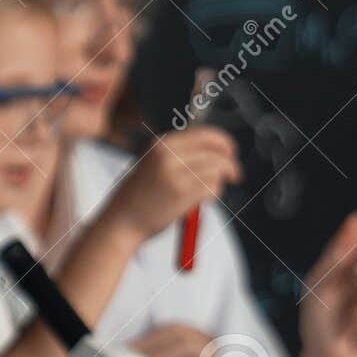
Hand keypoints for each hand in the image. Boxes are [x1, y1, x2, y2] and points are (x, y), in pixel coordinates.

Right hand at [103, 127, 239, 244]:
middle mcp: (168, 154)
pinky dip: (215, 193)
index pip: (204, 134)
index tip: (232, 152)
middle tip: (236, 175)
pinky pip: (212, 187)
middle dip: (230, 163)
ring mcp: (174, 174)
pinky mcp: (180, 194)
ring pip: (217, 170)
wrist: (120, 222)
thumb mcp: (154, 164)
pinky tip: (205, 200)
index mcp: (161, 144)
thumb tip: (216, 150)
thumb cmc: (140, 196)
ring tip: (210, 192)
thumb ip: (180, 155)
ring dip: (220, 181)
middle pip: (216, 151)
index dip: (223, 142)